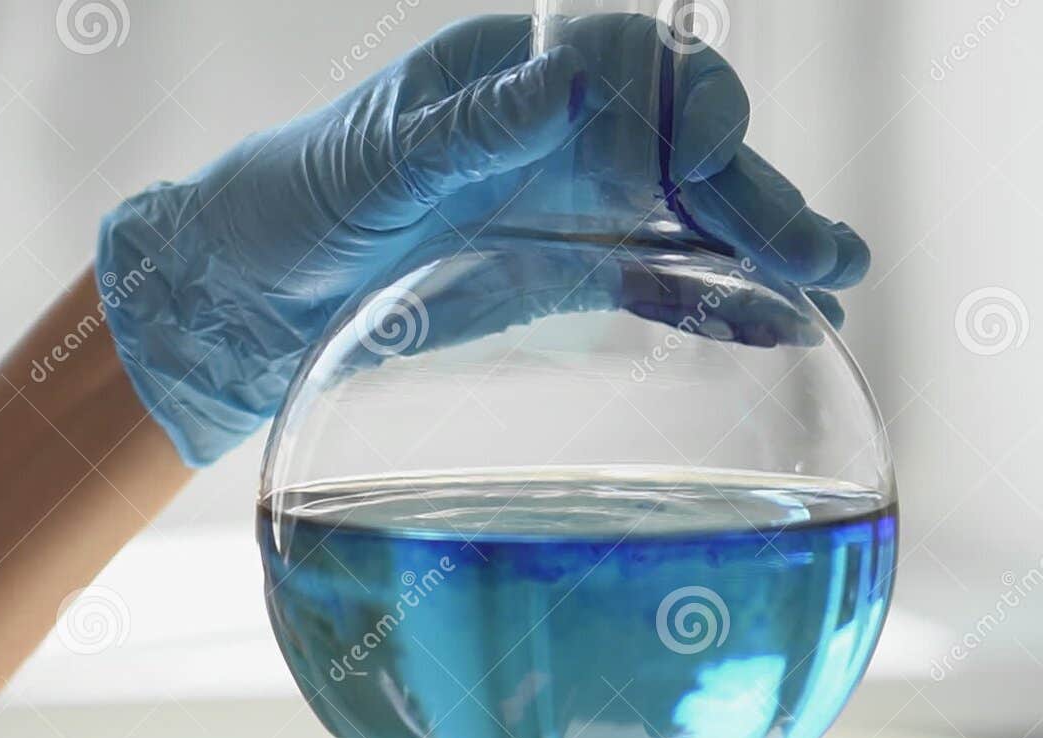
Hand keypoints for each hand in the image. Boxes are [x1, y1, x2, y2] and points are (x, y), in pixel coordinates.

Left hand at [97, 14, 869, 465]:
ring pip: (682, 211)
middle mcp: (555, 127)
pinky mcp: (559, 268)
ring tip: (833, 278)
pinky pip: (647, 276)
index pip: (630, 62)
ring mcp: (565, 199)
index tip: (708, 153)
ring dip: (757, 242)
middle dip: (749, 188)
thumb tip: (564, 81)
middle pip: (678, 142)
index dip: (682, 100)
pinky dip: (704, 298)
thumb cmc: (295, 198)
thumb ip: (467, 130)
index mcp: (511, 71)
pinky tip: (771, 323)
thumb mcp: (372, 163)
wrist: (254, 289)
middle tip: (814, 249)